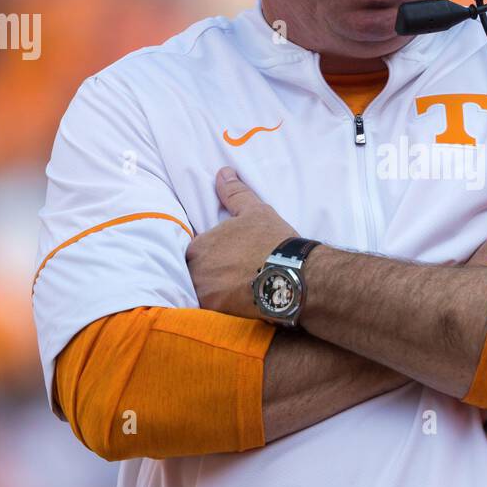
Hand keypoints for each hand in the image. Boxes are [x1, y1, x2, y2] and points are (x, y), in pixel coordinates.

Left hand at [186, 167, 298, 318]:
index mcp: (199, 245)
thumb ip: (234, 193)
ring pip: (202, 294)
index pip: (194, 253)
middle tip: (232, 279)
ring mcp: (203, 294)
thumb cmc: (273, 241)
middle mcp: (194, 270)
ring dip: (214, 294)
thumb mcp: (255, 211)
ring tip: (235, 294)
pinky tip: (238, 308)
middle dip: (209, 277)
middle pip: (194, 275)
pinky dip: (221, 310)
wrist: (293, 276)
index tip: (227, 261)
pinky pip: (211, 313)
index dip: (210, 257)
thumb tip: (223, 173)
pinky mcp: (216, 314)